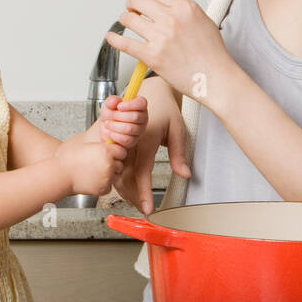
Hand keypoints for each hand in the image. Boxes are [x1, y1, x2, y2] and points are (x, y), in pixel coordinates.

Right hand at [52, 135, 127, 196]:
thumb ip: (102, 147)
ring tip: (94, 173)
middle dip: (112, 165)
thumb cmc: (69, 160)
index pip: (122, 152)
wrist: (61, 175)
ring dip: (109, 175)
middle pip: (120, 164)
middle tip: (98, 165)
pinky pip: (109, 186)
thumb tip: (112, 147)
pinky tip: (92, 180)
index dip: (115, 153)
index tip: (109, 155)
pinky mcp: (104, 188)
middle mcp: (109, 164)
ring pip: (115, 175)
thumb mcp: (87, 146)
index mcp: (106, 151)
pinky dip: (102, 184)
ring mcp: (107, 177)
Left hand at [96, 94, 147, 148]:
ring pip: (130, 129)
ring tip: (108, 124)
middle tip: (110, 116)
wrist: (106, 129)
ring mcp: (140, 131)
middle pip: (136, 116)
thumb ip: (111, 101)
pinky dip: (114, 135)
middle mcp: (143, 118)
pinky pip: (126, 139)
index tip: (119, 106)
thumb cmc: (111, 115)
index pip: (141, 103)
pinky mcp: (134, 141)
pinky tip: (110, 132)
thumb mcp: (108, 105)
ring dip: (115, 126)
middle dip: (118, 116)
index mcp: (139, 106)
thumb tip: (114, 101)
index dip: (130, 104)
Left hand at [105, 0, 237, 103]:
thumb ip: (183, 9)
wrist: (214, 78)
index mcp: (186, 8)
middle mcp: (172, 19)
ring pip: (129, 19)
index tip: (147, 2)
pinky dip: (114, 39)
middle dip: (132, 4)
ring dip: (124, 20)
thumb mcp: (203, 20)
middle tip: (132, 9)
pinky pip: (125, 43)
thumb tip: (166, 1)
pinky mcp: (152, 56)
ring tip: (126, 23)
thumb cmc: (211, 54)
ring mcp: (160, 38)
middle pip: (138, 0)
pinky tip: (111, 37)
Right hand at [115, 78, 190, 214]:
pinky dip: (120, 178)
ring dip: (125, 190)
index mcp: (146, 141)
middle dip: (133, 196)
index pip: (143, 172)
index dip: (144, 192)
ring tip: (135, 202)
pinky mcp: (118, 142)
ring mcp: (122, 142)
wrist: (152, 93)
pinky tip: (127, 188)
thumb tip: (185, 174)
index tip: (148, 208)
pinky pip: (116, 164)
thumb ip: (179, 154)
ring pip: (118, 172)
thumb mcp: (178, 130)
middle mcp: (130, 143)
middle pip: (126, 177)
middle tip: (142, 209)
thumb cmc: (166, 110)